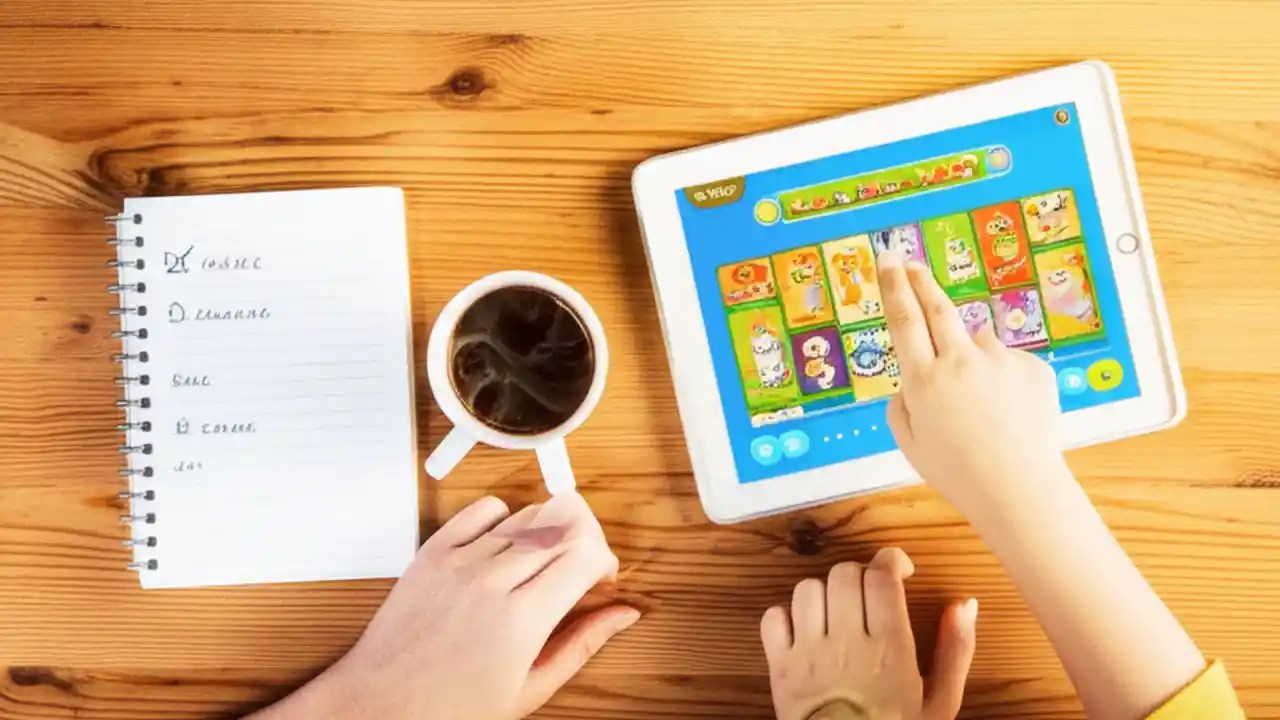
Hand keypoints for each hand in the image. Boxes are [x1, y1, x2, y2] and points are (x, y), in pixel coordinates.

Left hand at [255, 493, 638, 719]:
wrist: (381, 703)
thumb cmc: (451, 708)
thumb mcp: (529, 689)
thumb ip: (581, 644)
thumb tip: (623, 614)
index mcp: (521, 621)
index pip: (586, 553)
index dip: (605, 560)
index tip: (601, 578)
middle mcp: (491, 582)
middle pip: (564, 524)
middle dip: (585, 541)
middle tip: (578, 570)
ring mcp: (459, 562)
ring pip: (528, 515)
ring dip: (548, 532)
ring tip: (538, 569)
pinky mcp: (433, 551)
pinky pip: (485, 509)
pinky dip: (505, 518)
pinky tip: (504, 549)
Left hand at [761, 548, 977, 719]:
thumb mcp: (940, 703)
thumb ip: (955, 650)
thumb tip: (966, 603)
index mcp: (889, 649)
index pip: (881, 576)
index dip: (891, 560)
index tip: (900, 570)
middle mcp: (845, 644)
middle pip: (844, 574)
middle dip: (861, 575)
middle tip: (871, 596)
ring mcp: (807, 654)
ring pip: (808, 589)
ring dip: (825, 593)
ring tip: (839, 613)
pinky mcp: (778, 666)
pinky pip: (773, 617)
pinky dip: (787, 615)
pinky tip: (807, 631)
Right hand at [876, 252, 1067, 516]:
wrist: (1019, 489)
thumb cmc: (956, 472)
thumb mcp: (909, 442)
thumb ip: (901, 402)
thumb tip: (912, 376)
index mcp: (924, 381)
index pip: (904, 320)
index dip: (894, 286)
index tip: (888, 261)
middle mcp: (960, 362)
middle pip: (938, 308)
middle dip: (920, 281)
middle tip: (911, 264)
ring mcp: (1000, 361)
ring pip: (977, 342)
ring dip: (971, 356)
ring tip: (981, 403)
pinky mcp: (1032, 367)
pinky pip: (1008, 361)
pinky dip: (1002, 377)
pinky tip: (1006, 411)